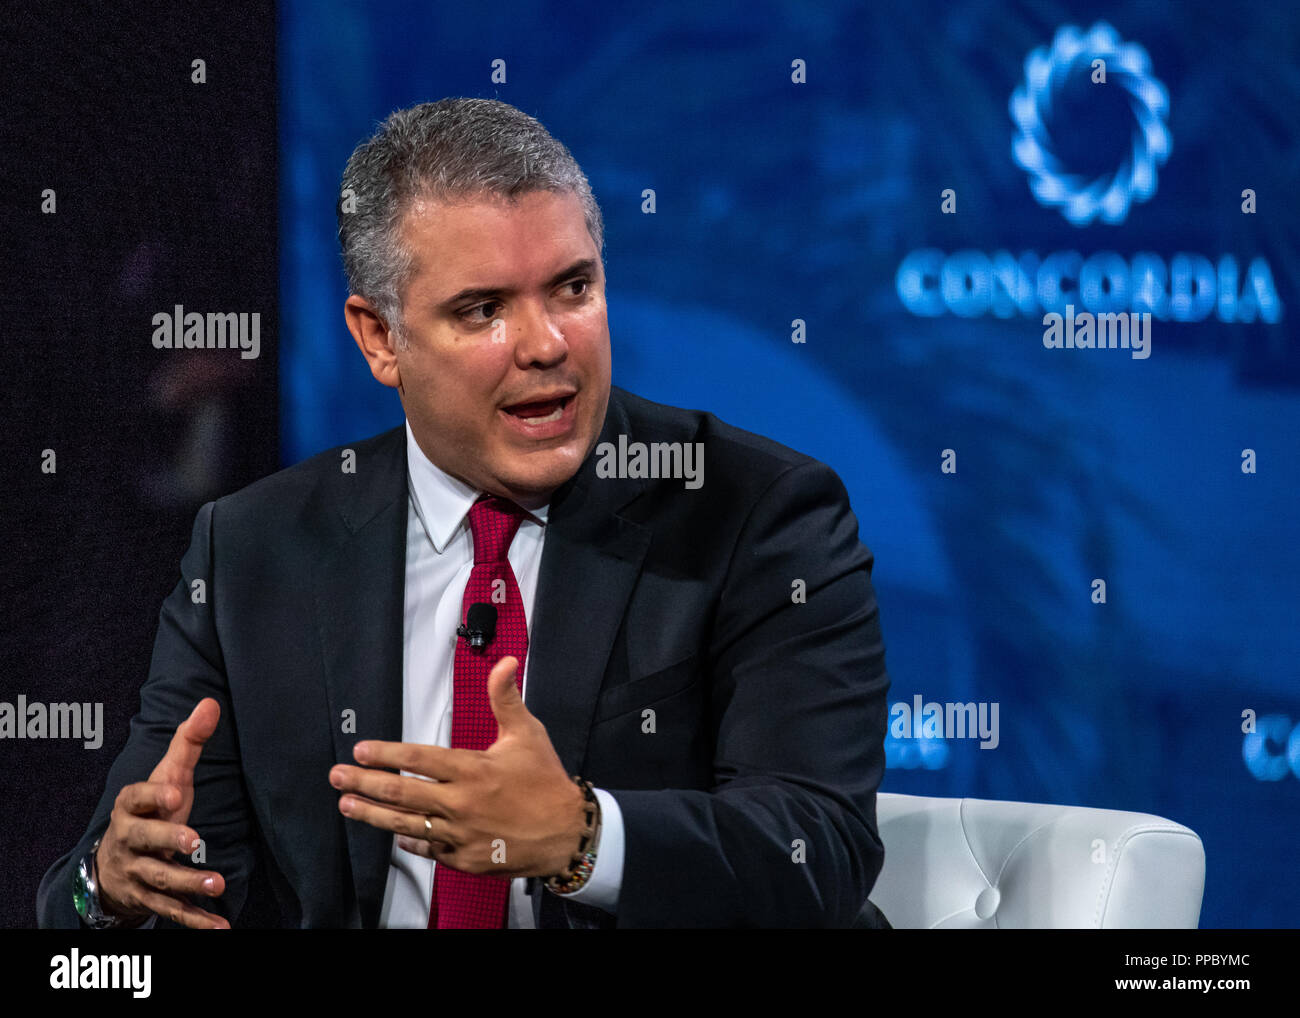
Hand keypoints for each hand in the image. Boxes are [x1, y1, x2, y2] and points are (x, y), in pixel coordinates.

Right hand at [95, 698, 230, 928]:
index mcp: (132, 806)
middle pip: (145, 841)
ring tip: (217, 885)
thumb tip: (210, 702)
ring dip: (187, 883)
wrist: (115, 862)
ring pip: (159, 880)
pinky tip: (221, 927)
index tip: (175, 794)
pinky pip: (171, 911)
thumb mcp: (168, 776)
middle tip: (194, 839)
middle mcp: (129, 840)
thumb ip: (188, 742)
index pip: (138, 798)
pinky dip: (196, 921)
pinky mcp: (148, 899)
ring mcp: (136, 872)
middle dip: (167, 840)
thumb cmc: (153, 810)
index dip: (155, 796)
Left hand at [330, 656, 587, 878]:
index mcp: (473, 770)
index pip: (418, 759)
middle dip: (364, 782)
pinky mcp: (464, 858)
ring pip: (406, 824)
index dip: (385, 754)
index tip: (362, 750)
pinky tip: (393, 834)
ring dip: (372, 814)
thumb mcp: (527, 734)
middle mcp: (461, 803)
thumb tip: (503, 663)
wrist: (567, 833)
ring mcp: (460, 835)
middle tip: (338, 776)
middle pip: (401, 793)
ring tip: (347, 805)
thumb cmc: (546, 782)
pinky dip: (408, 841)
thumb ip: (505, 699)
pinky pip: (428, 849)